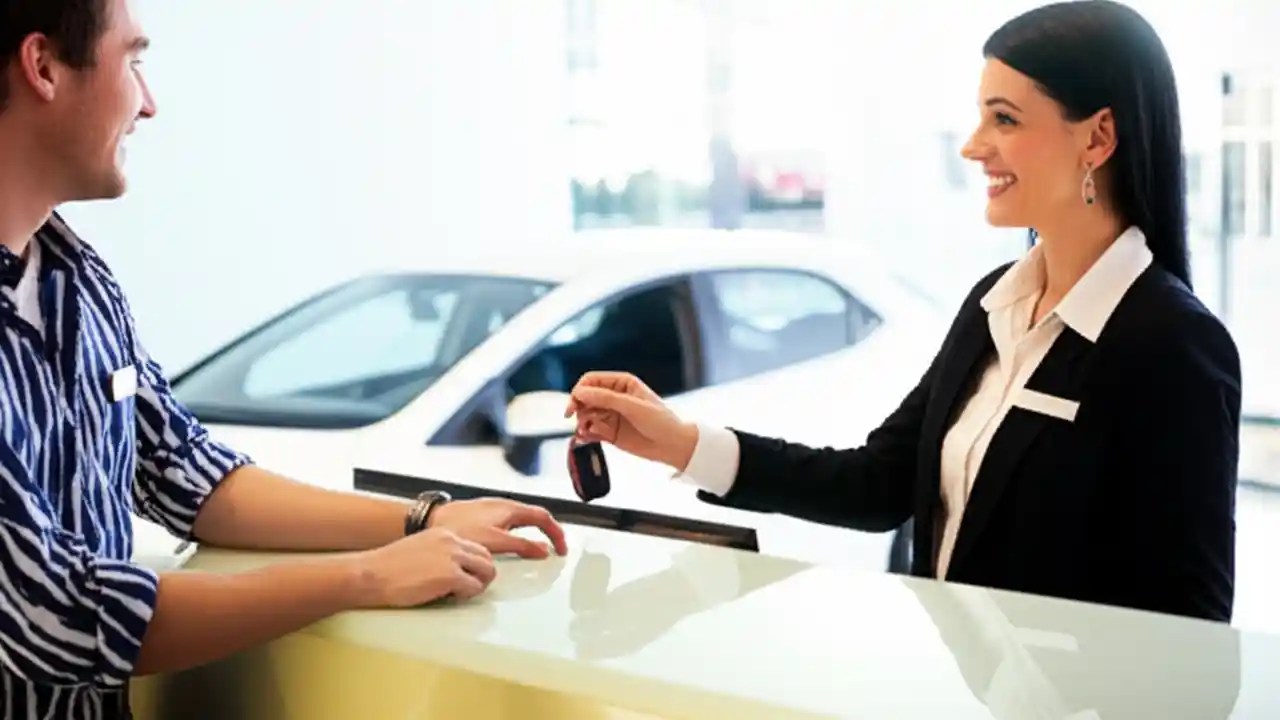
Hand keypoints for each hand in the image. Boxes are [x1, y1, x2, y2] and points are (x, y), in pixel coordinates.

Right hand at [351, 528, 494, 607]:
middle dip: (482, 575)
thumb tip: (454, 567)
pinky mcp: (451, 576)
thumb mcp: (419, 549)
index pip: (475, 547)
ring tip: (460, 593)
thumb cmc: (388, 567)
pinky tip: (450, 597)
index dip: (474, 564)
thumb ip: (440, 553)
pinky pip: (474, 587)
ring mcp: (453, 558)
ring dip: (478, 585)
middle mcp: (452, 542)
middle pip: (487, 558)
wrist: (372, 574)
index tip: (467, 575)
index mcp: (444, 535)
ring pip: (487, 571)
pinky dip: (467, 595)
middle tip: (469, 587)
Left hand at [429, 498, 567, 558]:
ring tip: (536, 548)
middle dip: (548, 531)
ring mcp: (491, 510)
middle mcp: (502, 506)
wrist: (429, 520)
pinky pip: (508, 523)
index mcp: (509, 509)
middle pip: (534, 516)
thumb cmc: (459, 528)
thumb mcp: (494, 541)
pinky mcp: (480, 516)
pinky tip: (509, 544)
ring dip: (533, 532)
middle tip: (554, 548)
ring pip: (520, 519)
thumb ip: (520, 545)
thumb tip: (543, 550)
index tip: (561, 549)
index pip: (543, 517)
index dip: (556, 533)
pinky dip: (518, 532)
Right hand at [565, 371, 697, 470]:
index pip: (591, 380)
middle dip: (578, 407)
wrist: (672, 446)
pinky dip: (585, 433)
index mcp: (622, 383)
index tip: (575, 404)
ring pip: (585, 414)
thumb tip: (580, 392)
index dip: (579, 390)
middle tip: (576, 418)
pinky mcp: (609, 432)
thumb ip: (606, 398)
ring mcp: (611, 415)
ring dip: (582, 422)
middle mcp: (614, 397)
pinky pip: (590, 430)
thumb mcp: (633, 406)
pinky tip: (587, 437)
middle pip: (584, 397)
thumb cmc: (660, 421)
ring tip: (586, 430)